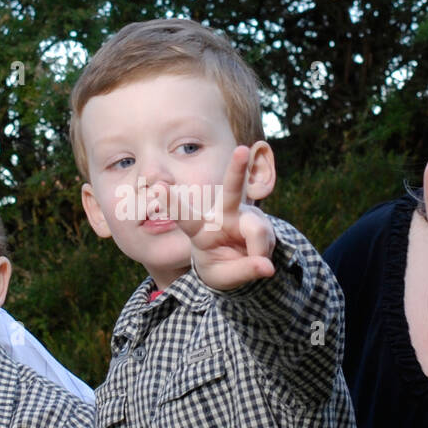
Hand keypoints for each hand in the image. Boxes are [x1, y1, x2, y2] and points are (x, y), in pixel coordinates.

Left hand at [177, 144, 275, 291]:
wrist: (236, 262)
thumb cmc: (221, 266)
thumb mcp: (224, 277)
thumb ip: (243, 271)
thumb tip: (267, 267)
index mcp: (200, 229)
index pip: (186, 216)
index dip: (173, 204)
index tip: (159, 187)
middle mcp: (222, 215)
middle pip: (231, 190)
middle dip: (238, 169)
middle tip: (242, 150)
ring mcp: (244, 214)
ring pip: (256, 229)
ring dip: (258, 250)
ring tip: (254, 264)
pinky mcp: (259, 220)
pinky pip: (266, 238)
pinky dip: (264, 253)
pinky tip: (258, 257)